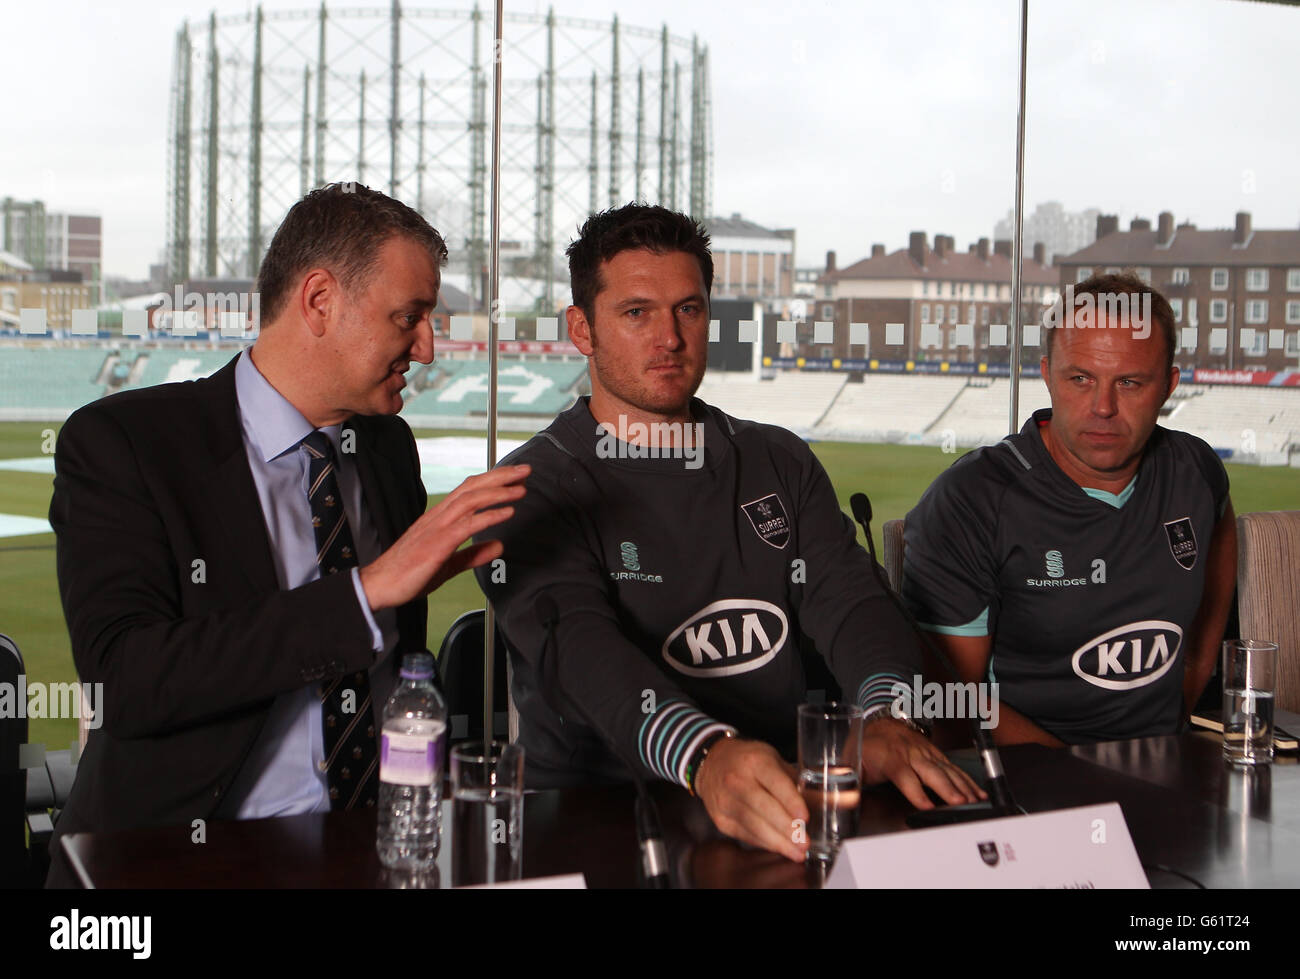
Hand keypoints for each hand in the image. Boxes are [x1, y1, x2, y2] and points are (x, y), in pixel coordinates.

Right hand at [359, 464, 528, 609]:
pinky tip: (508, 512)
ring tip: (521, 489)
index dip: (492, 480)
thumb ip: (473, 554)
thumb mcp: (448, 564)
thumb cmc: (408, 574)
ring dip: (499, 492)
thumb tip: (498, 546)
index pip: (468, 490)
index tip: (513, 476)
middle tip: (525, 470)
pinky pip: (468, 524)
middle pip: (472, 487)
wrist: (380, 585)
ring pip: (471, 499)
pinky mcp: (438, 543)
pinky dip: (490, 515)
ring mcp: (437, 527)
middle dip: (501, 476)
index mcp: (439, 517)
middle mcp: (438, 516)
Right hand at [693, 737, 809, 862]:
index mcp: (755, 761)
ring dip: (777, 842)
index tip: (805, 818)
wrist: (711, 763)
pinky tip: (779, 847)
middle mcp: (736, 780)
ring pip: (753, 825)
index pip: (775, 782)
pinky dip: (765, 843)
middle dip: (786, 828)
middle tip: (804, 842)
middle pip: (763, 807)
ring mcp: (726, 801)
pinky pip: (745, 834)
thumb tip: (825, 804)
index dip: (791, 801)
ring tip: (796, 852)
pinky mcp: (720, 819)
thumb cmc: (748, 761)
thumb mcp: (773, 760)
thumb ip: (796, 782)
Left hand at [861, 716, 986, 809]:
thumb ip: (850, 780)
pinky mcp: (936, 753)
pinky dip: (967, 780)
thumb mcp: (852, 760)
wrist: (882, 718)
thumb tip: (844, 797)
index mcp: (890, 757)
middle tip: (961, 802)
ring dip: (962, 786)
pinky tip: (978, 791)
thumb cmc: (867, 743)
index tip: (927, 806)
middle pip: (932, 772)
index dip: (916, 792)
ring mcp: (926, 752)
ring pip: (947, 769)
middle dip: (948, 788)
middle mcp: (911, 754)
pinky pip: (954, 767)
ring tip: (974, 800)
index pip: (904, 776)